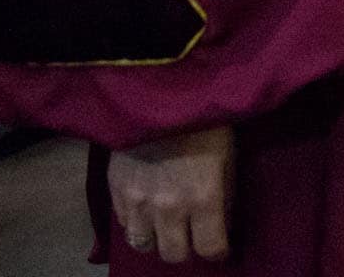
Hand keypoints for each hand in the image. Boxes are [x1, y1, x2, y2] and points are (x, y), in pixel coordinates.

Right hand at [107, 125, 233, 263]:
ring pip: (143, 245)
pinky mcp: (115, 190)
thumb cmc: (204, 117)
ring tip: (165, 228)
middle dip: (187, 250)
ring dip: (157, 240)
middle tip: (192, 237)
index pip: (211, 248)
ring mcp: (138, 201)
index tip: (221, 245)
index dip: (218, 250)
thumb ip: (224, 192)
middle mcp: (169, 207)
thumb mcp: (228, 154)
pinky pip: (123, 225)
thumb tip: (223, 219)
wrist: (159, 89)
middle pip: (174, 255)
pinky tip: (146, 210)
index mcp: (203, 197)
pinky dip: (136, 223)